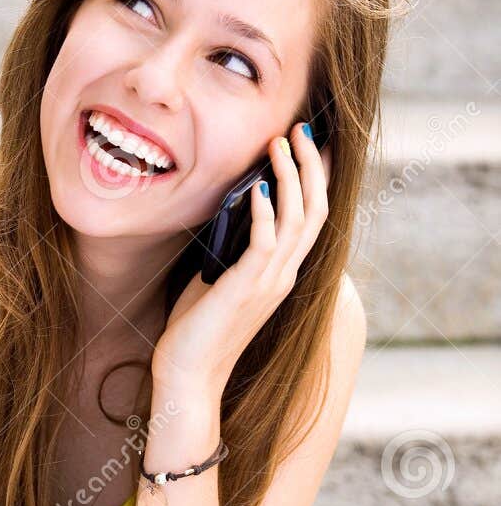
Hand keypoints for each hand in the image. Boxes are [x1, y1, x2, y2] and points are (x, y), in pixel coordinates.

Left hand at [152, 124, 331, 396]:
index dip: (317, 177)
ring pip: (297, 220)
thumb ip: (229, 248)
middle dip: (311, 164)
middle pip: (314, 210)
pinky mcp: (246, 290)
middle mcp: (284, 276)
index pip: (312, 216)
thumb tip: (226, 209)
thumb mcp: (217, 278)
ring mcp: (269, 283)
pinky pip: (265, 244)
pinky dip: (267, 213)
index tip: (312, 141)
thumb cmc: (196, 330)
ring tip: (281, 142)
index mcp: (281, 273)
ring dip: (291, 176)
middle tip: (302, 127)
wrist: (188, 378)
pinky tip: (260, 187)